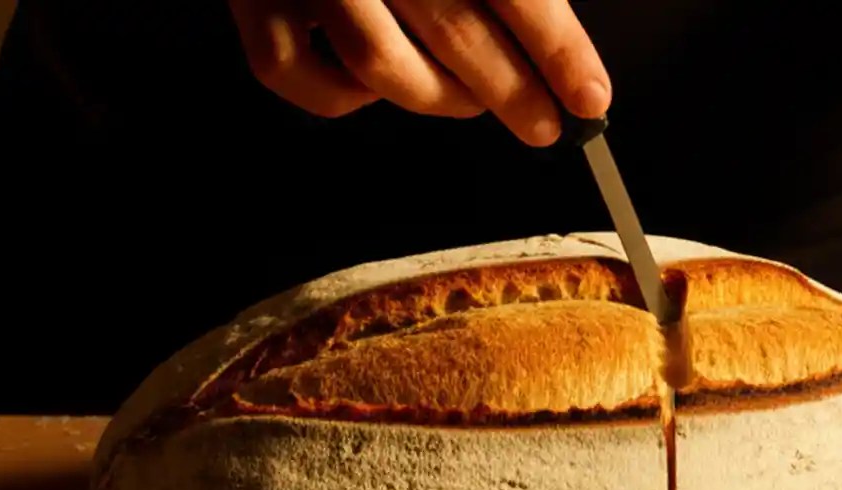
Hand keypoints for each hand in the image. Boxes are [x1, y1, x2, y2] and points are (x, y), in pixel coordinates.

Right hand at [227, 0, 611, 145]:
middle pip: (455, 30)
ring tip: (468, 103)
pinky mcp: (251, 3)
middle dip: (512, 91)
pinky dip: (347, 96)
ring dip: (441, 99)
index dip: (557, 49)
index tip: (590, 97)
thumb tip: (548, 43)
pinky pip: (301, 77)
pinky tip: (376, 83)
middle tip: (543, 125)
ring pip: (383, 68)